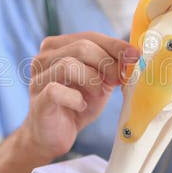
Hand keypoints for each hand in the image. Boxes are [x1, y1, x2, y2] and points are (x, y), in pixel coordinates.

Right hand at [20, 32, 139, 161]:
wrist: (54, 135)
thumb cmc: (76, 104)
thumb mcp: (99, 80)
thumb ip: (112, 66)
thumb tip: (133, 55)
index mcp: (57, 47)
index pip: (90, 36)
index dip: (114, 45)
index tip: (135, 56)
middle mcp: (43, 58)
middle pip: (81, 47)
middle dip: (106, 62)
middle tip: (118, 79)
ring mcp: (37, 79)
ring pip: (68, 65)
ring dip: (92, 79)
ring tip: (99, 94)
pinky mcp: (37, 101)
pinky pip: (57, 90)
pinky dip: (75, 98)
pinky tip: (81, 105)